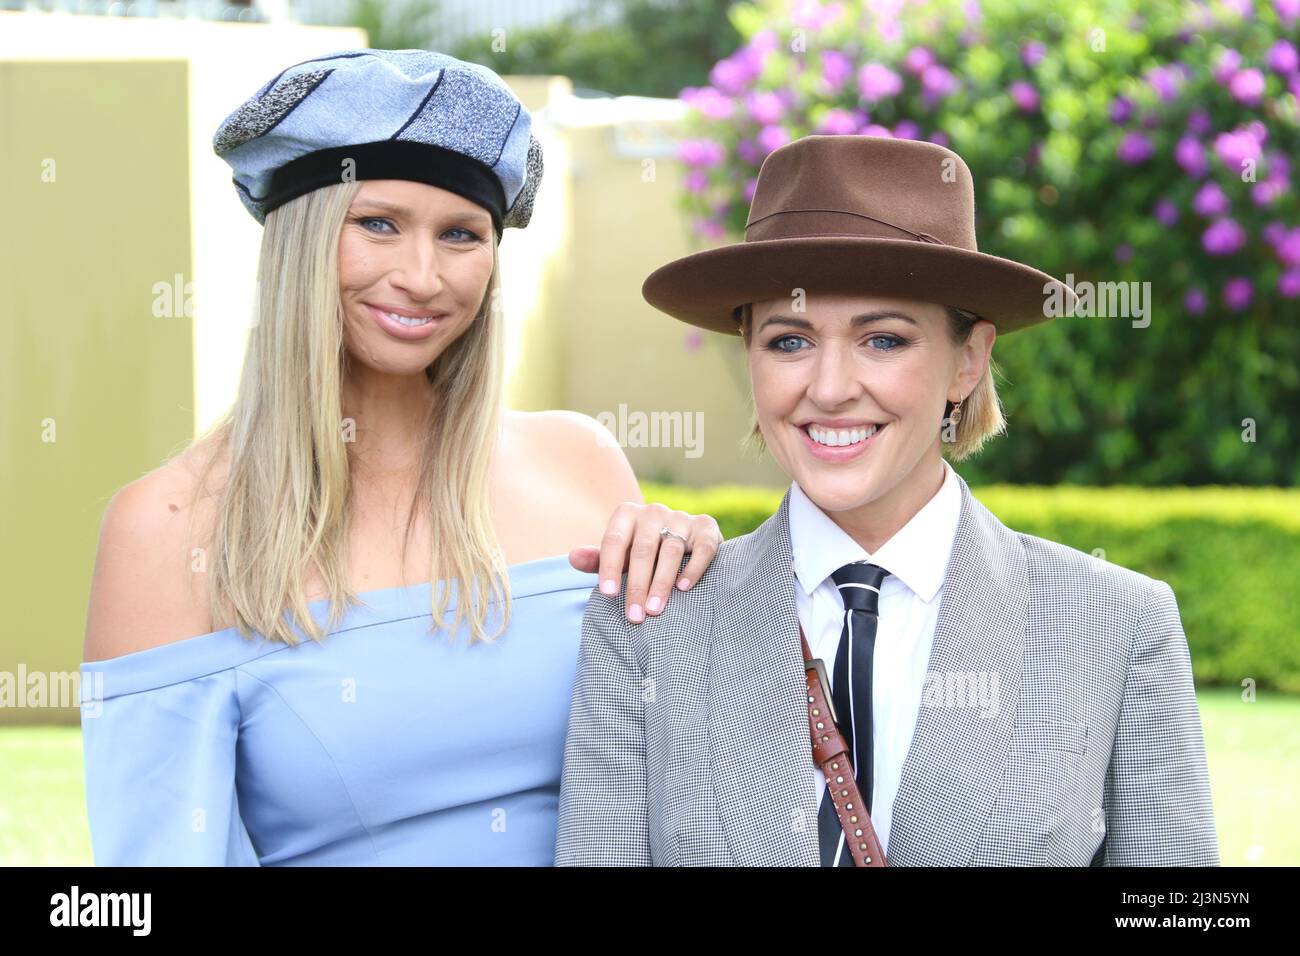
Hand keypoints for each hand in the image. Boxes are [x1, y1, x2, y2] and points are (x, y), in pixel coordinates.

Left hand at [568, 502, 722, 623]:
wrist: (680, 540)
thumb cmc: (639, 553)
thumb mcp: (617, 557)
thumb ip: (596, 559)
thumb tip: (573, 558)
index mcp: (626, 514)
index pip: (614, 540)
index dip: (609, 567)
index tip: (608, 594)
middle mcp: (653, 511)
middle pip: (643, 549)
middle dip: (637, 584)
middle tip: (634, 615)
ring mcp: (681, 517)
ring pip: (671, 550)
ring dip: (662, 583)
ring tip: (654, 609)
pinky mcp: (707, 526)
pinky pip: (702, 547)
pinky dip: (693, 568)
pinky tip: (684, 588)